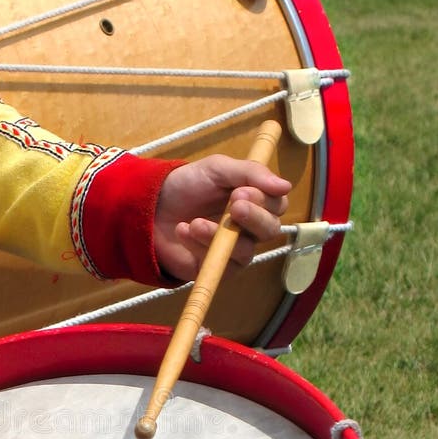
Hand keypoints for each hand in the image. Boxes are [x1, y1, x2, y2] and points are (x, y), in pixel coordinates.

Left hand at [154, 155, 290, 281]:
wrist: (152, 207)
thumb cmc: (188, 186)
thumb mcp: (217, 169)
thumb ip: (250, 173)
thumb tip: (285, 186)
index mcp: (255, 202)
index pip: (277, 205)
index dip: (264, 201)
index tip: (242, 192)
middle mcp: (249, 228)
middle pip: (271, 230)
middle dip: (254, 218)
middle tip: (233, 207)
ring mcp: (234, 250)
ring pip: (246, 251)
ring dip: (219, 235)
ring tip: (195, 223)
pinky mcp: (216, 268)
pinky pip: (221, 265)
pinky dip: (201, 247)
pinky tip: (183, 231)